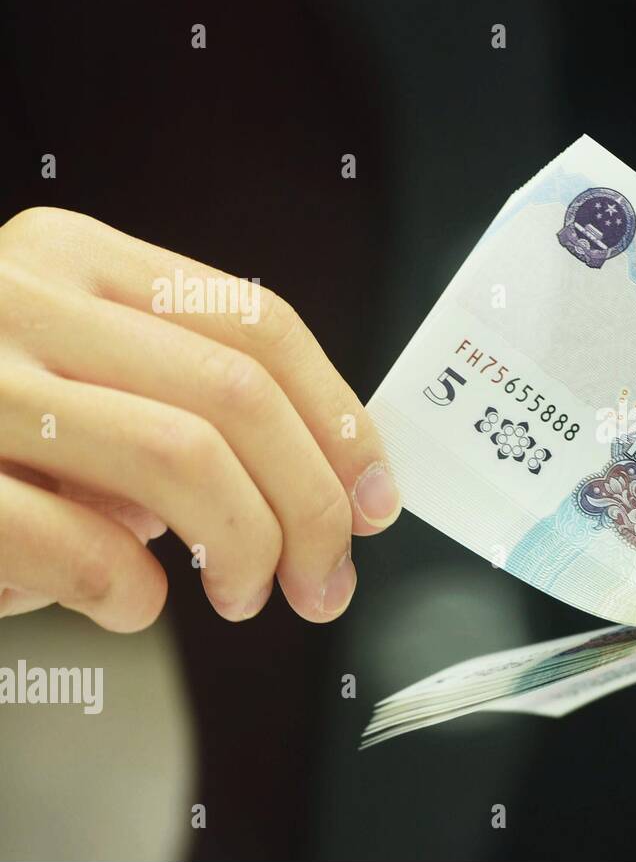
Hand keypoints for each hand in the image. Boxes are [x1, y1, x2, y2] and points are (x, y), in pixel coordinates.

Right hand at [0, 207, 399, 630]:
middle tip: (328, 579)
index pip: (259, 325)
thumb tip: (335, 479)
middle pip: (238, 396)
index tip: (374, 500)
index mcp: (79, 257)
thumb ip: (188, 401)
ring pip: (181, 460)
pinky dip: (133, 591)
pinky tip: (134, 604)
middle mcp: (20, 296)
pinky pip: (79, 543)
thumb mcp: (88, 378)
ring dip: (247, 546)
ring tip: (249, 595)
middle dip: (313, 505)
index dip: (338, 421)